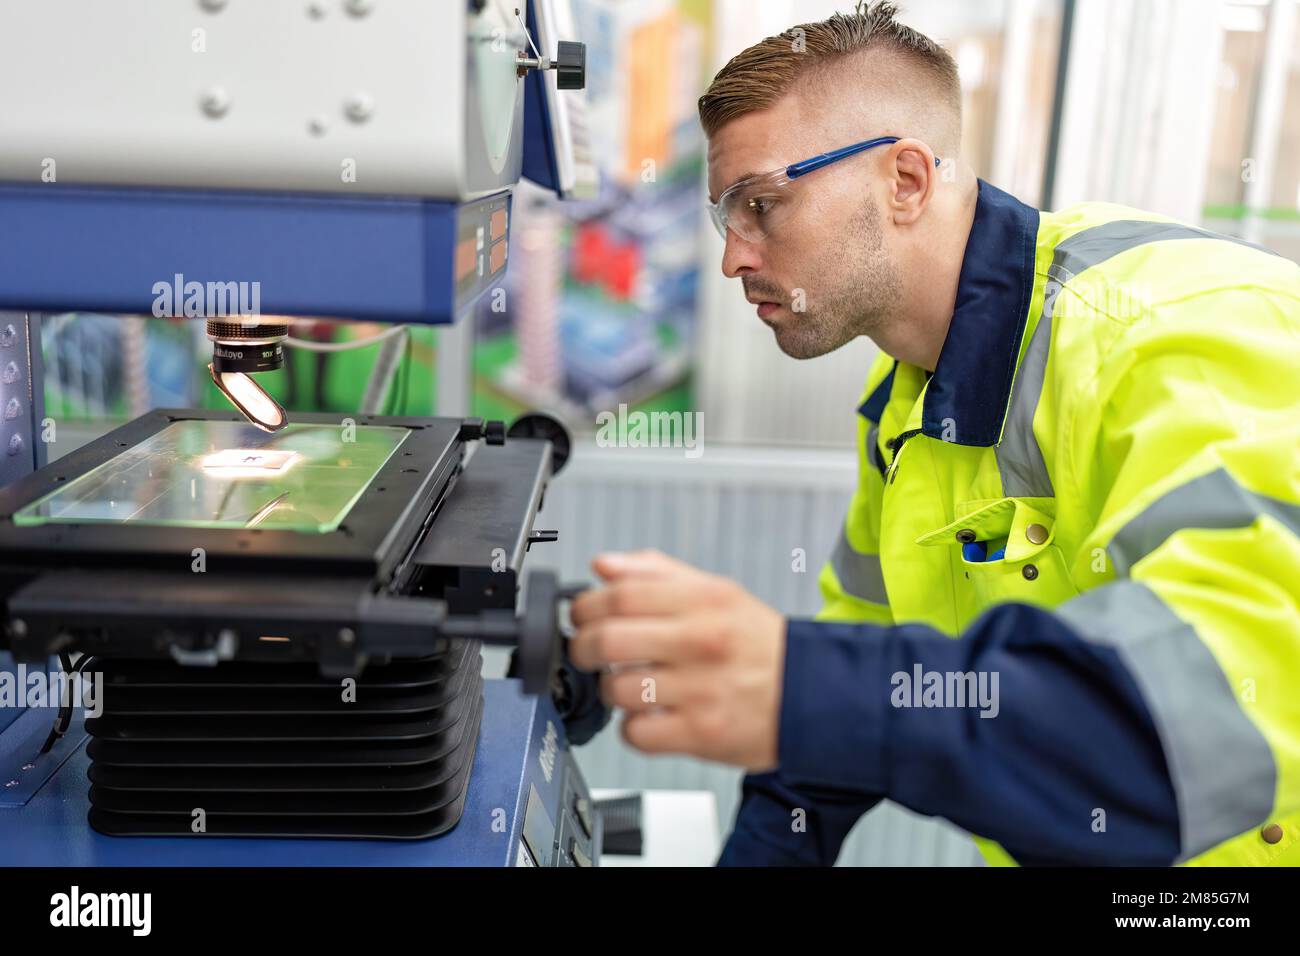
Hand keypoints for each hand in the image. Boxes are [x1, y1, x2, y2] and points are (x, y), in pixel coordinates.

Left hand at [568, 549, 785, 770]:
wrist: (815, 697)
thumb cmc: (761, 646)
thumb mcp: (719, 593)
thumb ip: (658, 573)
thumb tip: (604, 565)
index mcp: (704, 601)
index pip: (620, 594)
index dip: (586, 605)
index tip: (581, 615)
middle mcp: (702, 642)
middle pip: (608, 640)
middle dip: (585, 647)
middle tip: (589, 651)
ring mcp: (701, 690)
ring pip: (617, 688)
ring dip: (611, 689)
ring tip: (628, 685)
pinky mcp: (701, 734)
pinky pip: (636, 733)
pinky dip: (632, 728)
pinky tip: (648, 716)